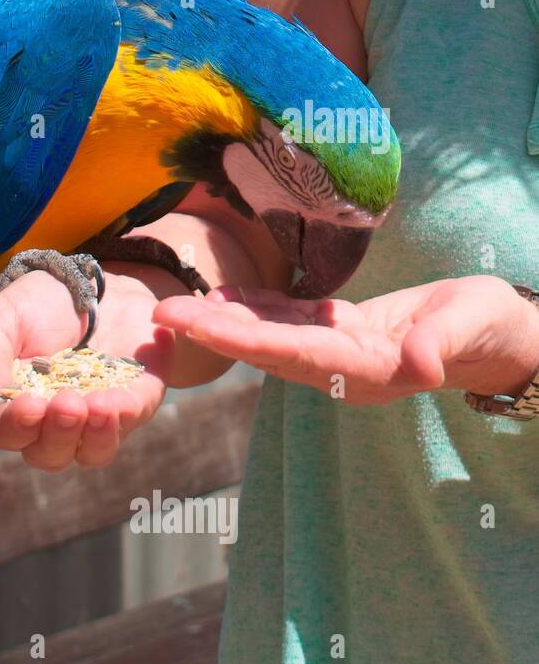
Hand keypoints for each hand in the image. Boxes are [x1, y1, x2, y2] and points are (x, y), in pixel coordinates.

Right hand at [0, 270, 173, 470]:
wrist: (93, 284)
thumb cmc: (36, 305)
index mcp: (7, 405)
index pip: (0, 433)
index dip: (14, 426)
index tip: (30, 405)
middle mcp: (48, 423)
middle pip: (46, 454)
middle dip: (57, 435)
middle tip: (68, 402)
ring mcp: (92, 420)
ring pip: (90, 453)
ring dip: (94, 436)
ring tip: (99, 404)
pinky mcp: (132, 405)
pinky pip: (129, 426)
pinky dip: (125, 417)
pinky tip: (120, 399)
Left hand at [153, 275, 538, 404]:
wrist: (498, 337)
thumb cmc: (490, 327)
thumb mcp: (474, 325)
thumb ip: (441, 343)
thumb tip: (419, 365)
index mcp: (368, 370)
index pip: (295, 354)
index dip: (246, 341)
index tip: (202, 329)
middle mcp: (341, 368)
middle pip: (268, 351)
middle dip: (215, 333)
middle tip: (165, 313)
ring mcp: (336, 353)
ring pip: (270, 337)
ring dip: (224, 321)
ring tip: (178, 303)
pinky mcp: (339, 333)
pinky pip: (287, 322)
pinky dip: (253, 308)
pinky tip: (222, 294)